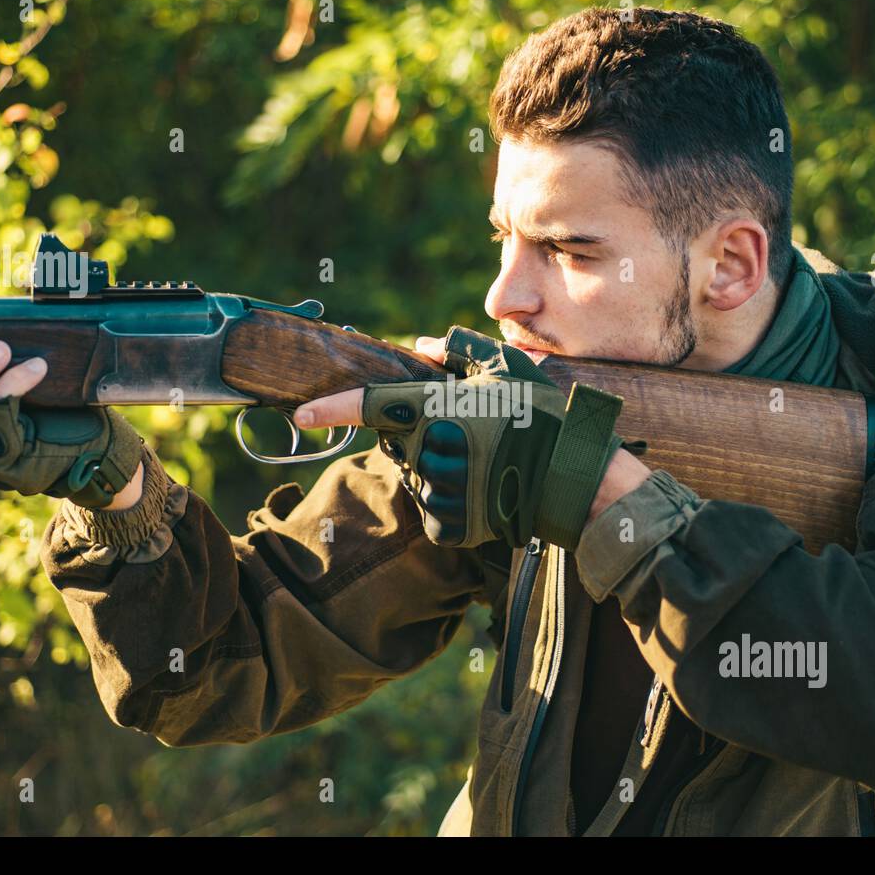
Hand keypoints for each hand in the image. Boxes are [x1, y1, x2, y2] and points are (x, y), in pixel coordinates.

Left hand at [296, 328, 631, 549]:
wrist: (572, 480)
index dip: (332, 410)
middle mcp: (427, 450)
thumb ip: (459, 352)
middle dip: (420, 435)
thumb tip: (421, 348)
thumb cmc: (543, 417)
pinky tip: (483, 491)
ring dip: (437, 468)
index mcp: (434, 408)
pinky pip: (432, 510)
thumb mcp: (508, 367)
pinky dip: (451, 502)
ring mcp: (435, 491)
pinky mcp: (446, 526)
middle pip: (399, 442)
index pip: (370, 406)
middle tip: (468, 432)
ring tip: (483, 464)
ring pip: (416, 476)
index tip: (302, 416)